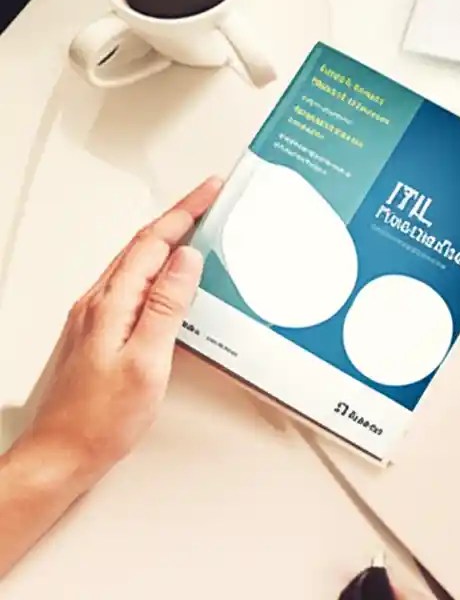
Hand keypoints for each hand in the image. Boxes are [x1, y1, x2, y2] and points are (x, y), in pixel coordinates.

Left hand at [24, 178, 220, 476]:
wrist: (63, 453)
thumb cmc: (101, 418)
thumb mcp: (147, 362)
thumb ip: (166, 307)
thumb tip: (185, 261)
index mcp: (111, 303)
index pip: (153, 242)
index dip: (185, 211)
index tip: (210, 190)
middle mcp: (99, 303)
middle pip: (142, 245)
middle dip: (179, 216)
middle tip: (210, 198)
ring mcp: (96, 317)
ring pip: (136, 262)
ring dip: (168, 239)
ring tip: (196, 225)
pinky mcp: (100, 332)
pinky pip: (132, 284)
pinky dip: (157, 266)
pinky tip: (170, 275)